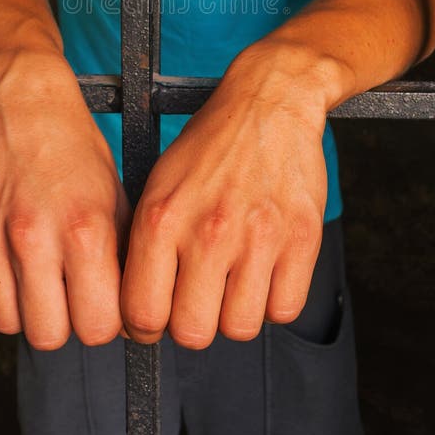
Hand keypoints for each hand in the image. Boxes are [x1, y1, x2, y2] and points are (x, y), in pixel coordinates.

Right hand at [0, 51, 130, 349]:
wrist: (25, 101)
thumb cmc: (78, 150)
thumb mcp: (117, 198)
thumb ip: (122, 260)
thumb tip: (127, 317)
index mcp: (85, 228)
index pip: (98, 327)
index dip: (106, 322)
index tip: (105, 304)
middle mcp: (34, 234)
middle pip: (48, 337)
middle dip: (65, 322)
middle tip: (71, 293)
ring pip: (7, 323)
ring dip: (25, 308)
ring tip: (40, 273)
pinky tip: (8, 261)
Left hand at [120, 43, 328, 348]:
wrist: (269, 101)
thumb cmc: (209, 144)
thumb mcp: (158, 182)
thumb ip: (144, 243)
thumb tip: (132, 308)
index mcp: (163, 216)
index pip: (141, 313)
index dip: (144, 327)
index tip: (155, 317)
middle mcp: (209, 230)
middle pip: (191, 333)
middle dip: (191, 323)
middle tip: (197, 297)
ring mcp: (259, 236)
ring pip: (239, 328)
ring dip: (234, 313)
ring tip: (232, 280)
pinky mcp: (302, 238)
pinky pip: (284, 311)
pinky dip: (273, 301)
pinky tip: (263, 272)